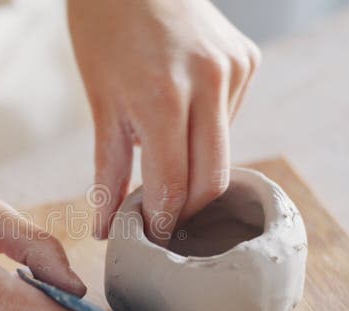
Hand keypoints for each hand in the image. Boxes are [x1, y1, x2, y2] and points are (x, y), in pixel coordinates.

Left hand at [68, 0, 260, 243]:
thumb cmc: (104, 34)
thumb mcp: (100, 104)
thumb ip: (108, 171)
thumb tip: (104, 229)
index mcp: (163, 96)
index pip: (175, 185)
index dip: (161, 220)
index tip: (150, 237)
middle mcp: (209, 82)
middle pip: (212, 179)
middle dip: (186, 209)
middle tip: (162, 219)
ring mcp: (234, 68)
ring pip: (222, 150)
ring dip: (194, 164)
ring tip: (162, 146)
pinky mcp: (248, 59)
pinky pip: (231, 117)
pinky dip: (207, 129)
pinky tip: (184, 107)